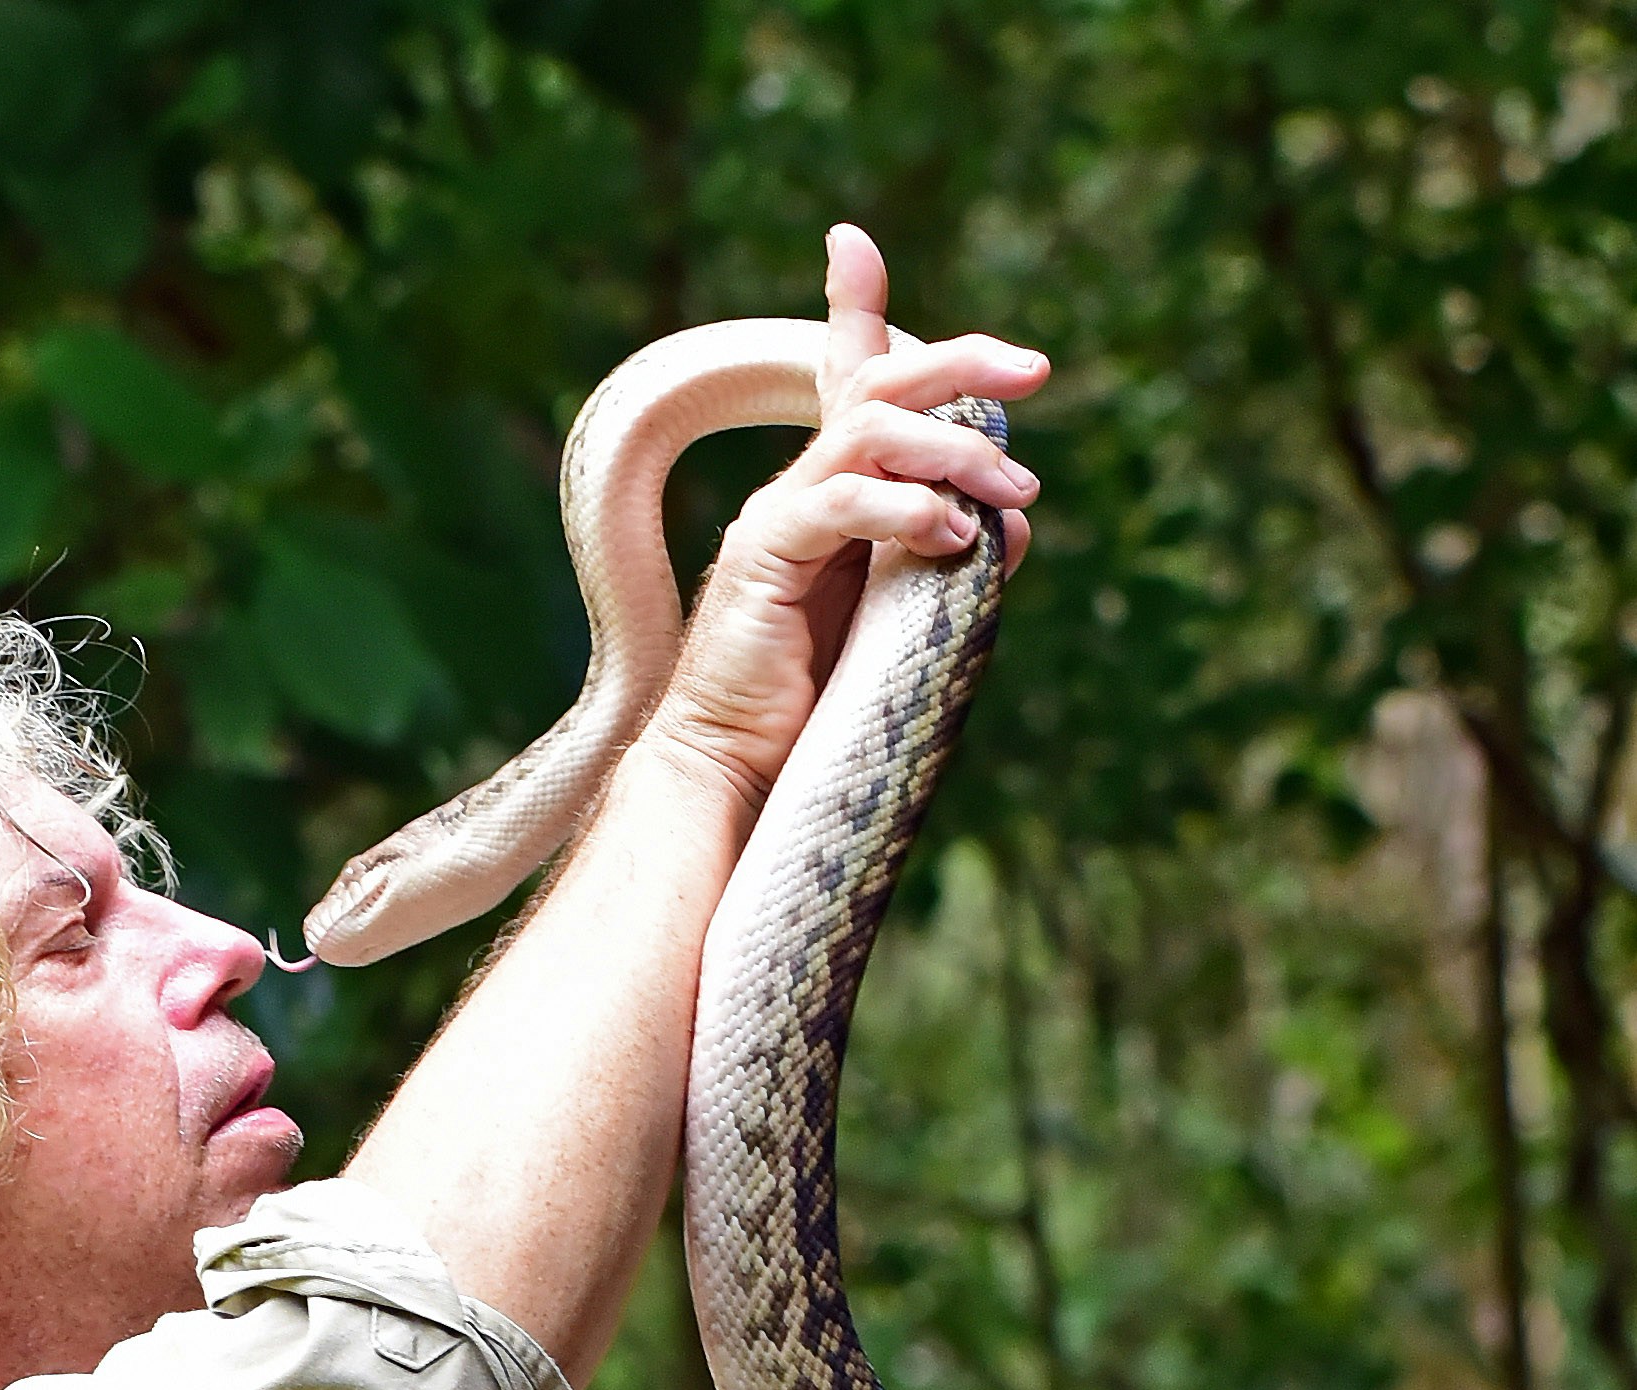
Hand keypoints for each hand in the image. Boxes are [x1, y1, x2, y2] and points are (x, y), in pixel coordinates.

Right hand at [644, 222, 1048, 810]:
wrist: (737, 765)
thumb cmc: (817, 701)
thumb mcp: (905, 619)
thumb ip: (955, 562)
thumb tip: (1020, 520)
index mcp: (831, 498)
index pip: (847, 383)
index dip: (851, 307)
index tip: (851, 242)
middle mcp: (801, 491)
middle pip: (877, 387)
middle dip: (959, 364)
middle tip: (1035, 370)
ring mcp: (779, 518)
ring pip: (869, 434)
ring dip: (954, 452)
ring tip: (1011, 493)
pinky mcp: (768, 557)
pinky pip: (841, 506)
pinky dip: (906, 511)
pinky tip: (954, 539)